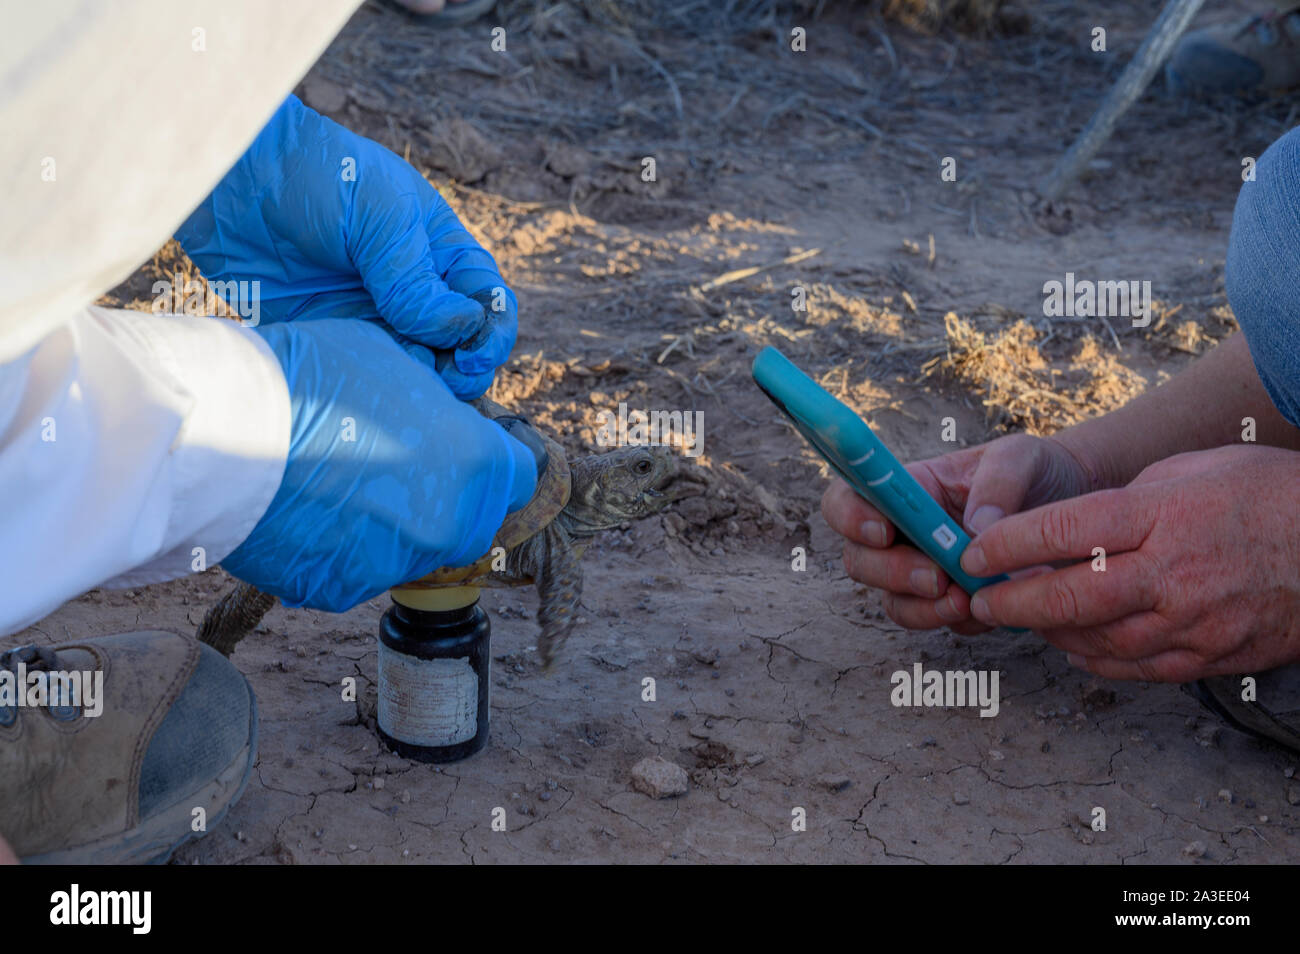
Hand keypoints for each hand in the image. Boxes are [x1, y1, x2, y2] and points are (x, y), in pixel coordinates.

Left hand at [176, 95, 514, 398]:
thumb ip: (417, 280)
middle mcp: (417, 292)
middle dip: (464, 370)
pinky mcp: (336, 337)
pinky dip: (380, 387)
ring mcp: (376, 318)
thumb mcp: (381, 217)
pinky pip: (371, 374)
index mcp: (443, 255)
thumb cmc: (318, 177)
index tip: (474, 355)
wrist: (235, 180)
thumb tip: (461, 330)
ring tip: (407, 382)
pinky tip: (372, 384)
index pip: (490, 304)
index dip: (493, 334)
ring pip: (421, 368)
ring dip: (424, 383)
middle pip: (462, 348)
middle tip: (446, 380)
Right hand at [222, 319, 536, 611]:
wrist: (219, 431)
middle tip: (395, 466)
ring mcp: (396, 564)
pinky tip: (302, 511)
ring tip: (336, 484)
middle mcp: (450, 523)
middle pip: (472, 520)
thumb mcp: (389, 356)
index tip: (464, 450)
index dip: (493, 460)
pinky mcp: (341, 590)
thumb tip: (437, 405)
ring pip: (413, 548)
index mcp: (477, 464)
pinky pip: (355, 568)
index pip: (520, 476)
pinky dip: (340, 548)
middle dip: (447, 497)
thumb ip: (431, 395)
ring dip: (392, 524)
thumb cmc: (309, 377)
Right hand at [821, 434, 1093, 633]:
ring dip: (921, 608)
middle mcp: (903, 531)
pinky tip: (991, 608)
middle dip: (891, 573)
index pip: (848, 500)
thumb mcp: (1021, 458)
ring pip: (892, 600)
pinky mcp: (950, 600)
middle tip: (936, 578)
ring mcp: (922, 570)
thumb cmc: (1035, 470)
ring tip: (966, 601)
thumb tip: (975, 529)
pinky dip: (957, 620)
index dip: (850, 518)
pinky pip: (935, 621)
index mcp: (906, 488)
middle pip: (860, 560)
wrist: (1075, 503)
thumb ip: (997, 485)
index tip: (882, 532)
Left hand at [960, 444, 1299, 680]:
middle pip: (1067, 597)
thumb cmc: (1265, 495)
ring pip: (1093, 640)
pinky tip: (1072, 643)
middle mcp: (1172, 575)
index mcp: (1162, 515)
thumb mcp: (1191, 470)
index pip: (1063, 532)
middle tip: (978, 599)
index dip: (1006, 545)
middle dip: (1010, 601)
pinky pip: (1132, 668)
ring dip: (1047, 630)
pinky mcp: (1207, 657)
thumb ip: (1124, 501)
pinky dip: (1092, 657)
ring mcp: (1191, 624)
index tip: (971, 550)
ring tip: (1020, 615)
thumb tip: (1064, 529)